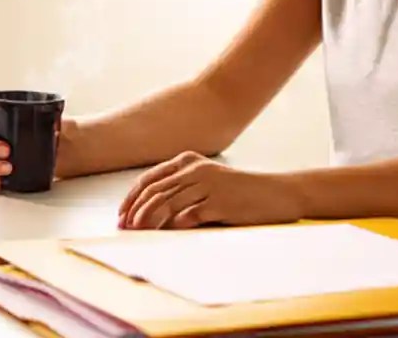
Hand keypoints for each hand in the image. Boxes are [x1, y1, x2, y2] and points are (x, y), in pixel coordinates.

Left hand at [118, 151, 301, 229]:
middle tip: (125, 228)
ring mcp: (208, 185)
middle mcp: (195, 170)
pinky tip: (166, 235)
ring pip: (168, 203)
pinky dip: (175, 225)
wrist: (276, 194)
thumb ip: (181, 190)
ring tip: (138, 234)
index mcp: (189, 161)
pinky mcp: (220, 202)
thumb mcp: (208, 182)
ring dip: (149, 220)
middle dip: (135, 211)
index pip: (150, 179)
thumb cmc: (240, 192)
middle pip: (155, 191)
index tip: (121, 216)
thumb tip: (148, 213)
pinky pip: (190, 215)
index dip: (131, 198)